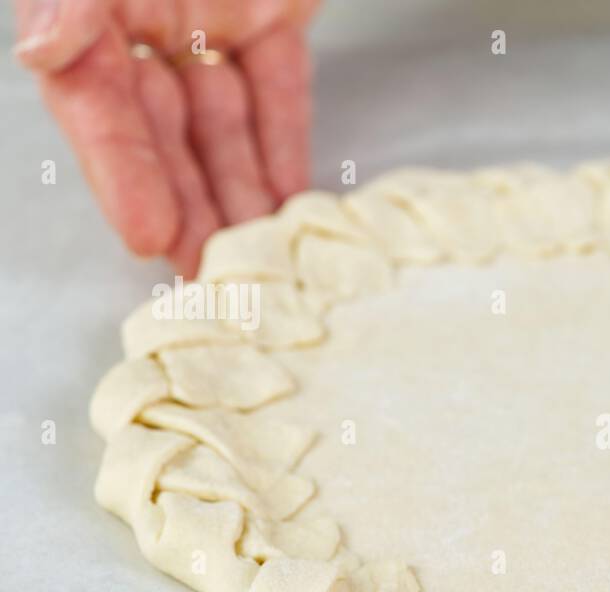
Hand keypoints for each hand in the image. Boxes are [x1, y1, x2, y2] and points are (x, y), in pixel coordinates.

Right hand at [14, 0, 319, 276]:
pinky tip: (290, 200)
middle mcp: (148, 21)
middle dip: (187, 205)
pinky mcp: (277, 14)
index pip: (98, 107)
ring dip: (239, 190)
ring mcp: (214, 19)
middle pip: (165, 133)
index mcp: (95, 7)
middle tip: (207, 271)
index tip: (146, 235)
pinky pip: (280, 87)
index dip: (121, 174)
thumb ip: (69, 0)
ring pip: (224, 122)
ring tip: (256, 253)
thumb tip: (44, 51)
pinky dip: (284, 145)